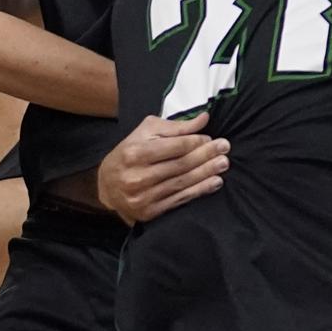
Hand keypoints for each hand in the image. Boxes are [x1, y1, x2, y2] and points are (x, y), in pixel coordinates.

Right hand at [99, 112, 228, 223]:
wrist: (106, 185)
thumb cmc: (129, 153)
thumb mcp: (146, 132)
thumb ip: (175, 127)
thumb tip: (204, 119)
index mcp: (135, 153)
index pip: (174, 147)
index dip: (196, 142)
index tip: (211, 138)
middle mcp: (138, 176)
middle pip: (181, 165)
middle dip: (206, 155)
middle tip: (225, 148)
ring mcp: (143, 196)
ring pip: (183, 182)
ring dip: (207, 173)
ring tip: (223, 164)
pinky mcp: (149, 211)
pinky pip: (180, 199)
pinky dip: (200, 191)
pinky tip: (214, 183)